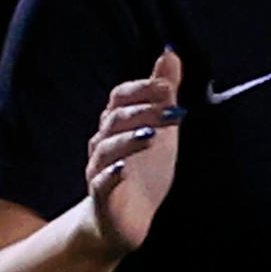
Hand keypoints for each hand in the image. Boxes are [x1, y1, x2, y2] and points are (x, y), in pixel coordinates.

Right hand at [83, 49, 181, 254]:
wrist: (124, 218)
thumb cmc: (142, 169)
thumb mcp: (160, 128)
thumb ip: (163, 94)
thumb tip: (170, 53)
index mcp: (117, 125)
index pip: (121, 98)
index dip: (141, 89)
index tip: (167, 86)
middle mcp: (104, 143)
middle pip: (116, 120)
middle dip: (142, 112)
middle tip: (170, 109)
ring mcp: (100, 168)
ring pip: (107, 149)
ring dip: (128, 140)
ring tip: (151, 135)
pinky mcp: (102, 196)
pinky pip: (102, 182)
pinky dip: (111, 174)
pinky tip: (122, 168)